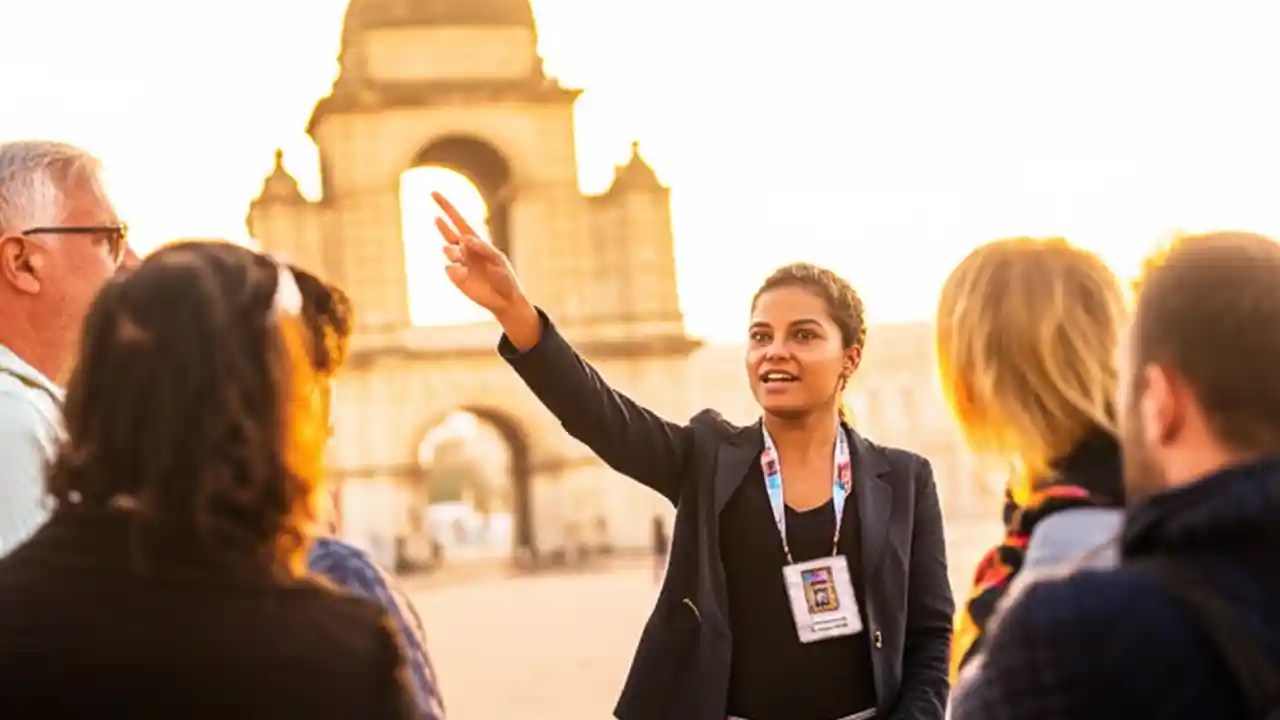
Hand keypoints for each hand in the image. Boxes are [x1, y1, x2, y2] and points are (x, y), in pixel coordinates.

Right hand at [433, 192, 522, 316]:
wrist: (504, 301)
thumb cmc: (505, 278)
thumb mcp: (497, 261)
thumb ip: (482, 249)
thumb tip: (464, 239)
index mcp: (477, 242)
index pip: (459, 221)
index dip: (447, 207)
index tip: (434, 193)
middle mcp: (467, 250)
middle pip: (449, 231)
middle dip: (441, 218)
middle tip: (431, 194)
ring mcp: (460, 263)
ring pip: (448, 250)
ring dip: (450, 247)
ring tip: (454, 243)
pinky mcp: (456, 277)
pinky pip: (450, 269)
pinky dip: (456, 270)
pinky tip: (467, 276)